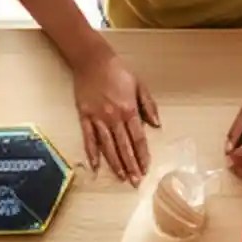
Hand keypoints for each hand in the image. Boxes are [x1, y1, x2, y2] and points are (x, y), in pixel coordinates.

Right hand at [72, 49, 158, 185]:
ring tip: (121, 178)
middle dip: (131, 166)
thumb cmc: (117, 71)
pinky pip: (89, 139)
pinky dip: (92, 153)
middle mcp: (114, 117)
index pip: (138, 139)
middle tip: (136, 182)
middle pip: (124, 147)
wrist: (92, 60)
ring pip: (108, 147)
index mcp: (129, 110)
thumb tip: (156, 124)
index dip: (142, 156)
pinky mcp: (85, 117)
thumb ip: (148, 106)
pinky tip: (95, 166)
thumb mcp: (139, 85)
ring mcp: (98, 118)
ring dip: (115, 164)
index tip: (146, 169)